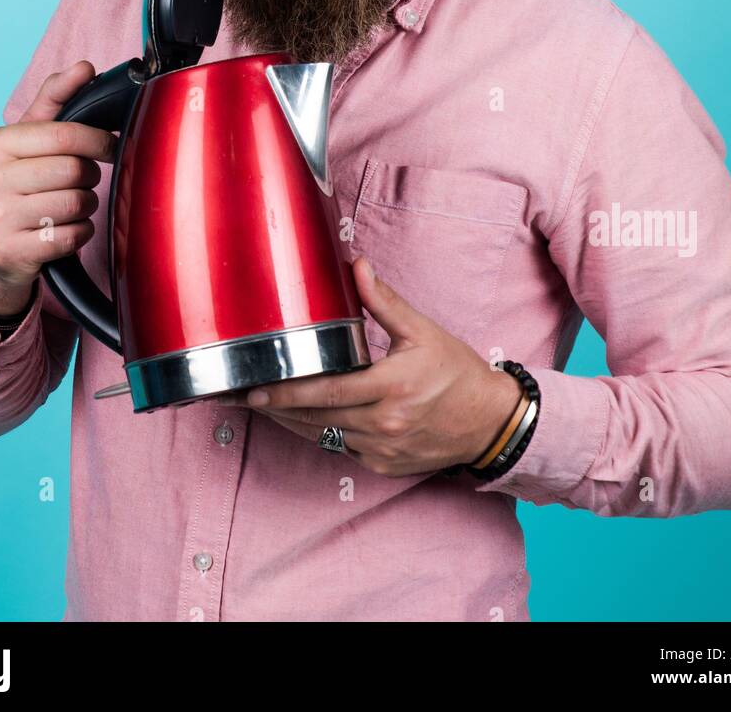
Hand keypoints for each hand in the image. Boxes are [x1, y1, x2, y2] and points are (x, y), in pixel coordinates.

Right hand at [0, 62, 116, 314]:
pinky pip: (74, 236)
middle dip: (90, 176)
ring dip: (86, 205)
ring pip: (77, 203)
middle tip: (82, 180)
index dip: (98, 140)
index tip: (110, 146)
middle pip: (74, 170)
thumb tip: (84, 67)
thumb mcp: (27, 139)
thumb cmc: (16, 185)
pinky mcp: (12, 252)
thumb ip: (56, 99)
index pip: (65, 135)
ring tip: (70, 205)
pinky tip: (64, 229)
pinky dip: (80, 232)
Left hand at [233, 256, 524, 475]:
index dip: (285, 393)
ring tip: (262, 406)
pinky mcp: (383, 465)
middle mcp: (383, 423)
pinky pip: (343, 447)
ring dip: (292, 422)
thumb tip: (356, 265)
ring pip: (323, 436)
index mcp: (390, 387)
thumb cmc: (456, 372)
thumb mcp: (422, 331)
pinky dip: (324, 432)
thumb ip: (384, 302)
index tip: (253, 389)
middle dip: (275, 409)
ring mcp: (381, 449)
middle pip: (315, 419)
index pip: (325, 392)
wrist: (489, 422)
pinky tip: (307, 418)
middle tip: (241, 396)